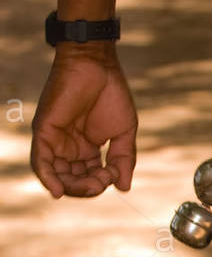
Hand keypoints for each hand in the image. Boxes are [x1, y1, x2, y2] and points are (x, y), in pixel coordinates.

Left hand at [30, 43, 137, 198]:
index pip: (90, 178)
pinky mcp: (44, 131)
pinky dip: (47, 179)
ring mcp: (55, 140)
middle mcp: (68, 147)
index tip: (116, 175)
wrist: (96, 64)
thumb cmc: (111, 93)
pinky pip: (41, 162)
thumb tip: (124, 188)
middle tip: (103, 182)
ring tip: (90, 186)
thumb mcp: (124, 133)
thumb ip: (124, 160)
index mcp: (87, 149)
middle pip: (72, 180)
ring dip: (72, 187)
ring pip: (56, 176)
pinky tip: (58, 191)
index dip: (102, 183)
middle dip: (88, 188)